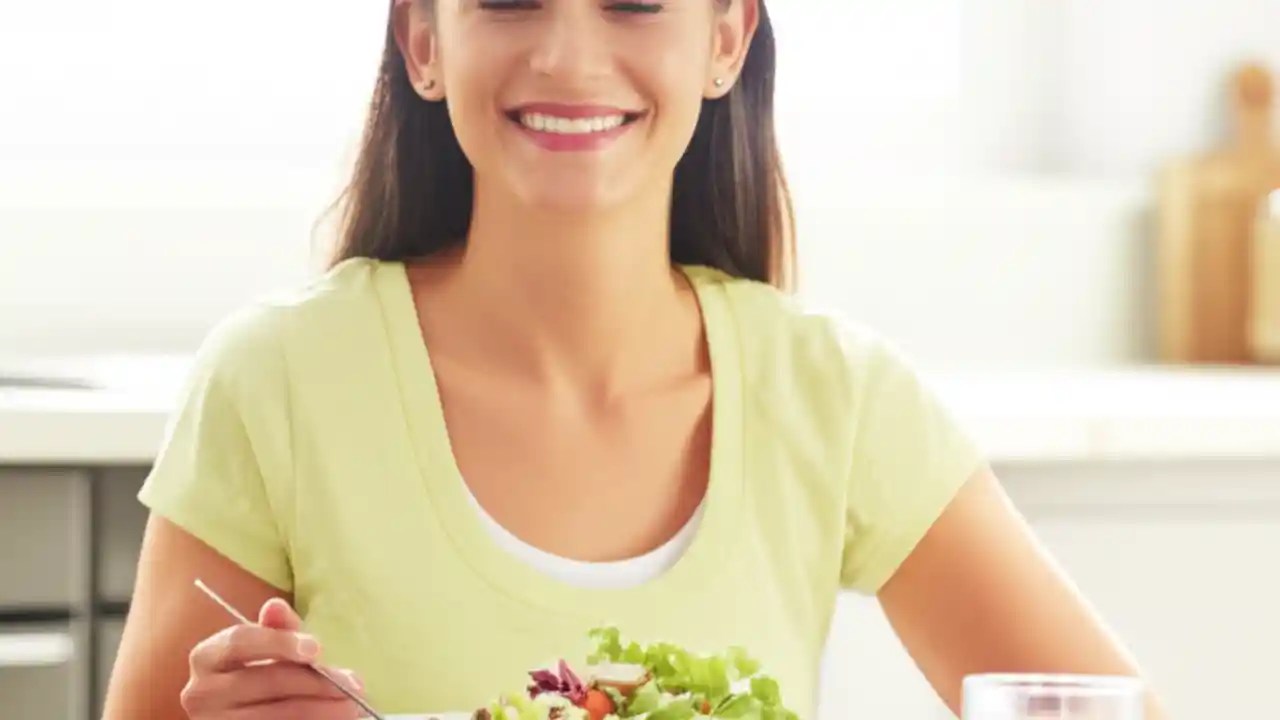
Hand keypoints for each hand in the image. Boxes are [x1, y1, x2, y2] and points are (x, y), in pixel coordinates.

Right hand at [181, 597, 365, 719]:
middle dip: (318, 682)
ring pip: (276, 715)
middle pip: (268, 681)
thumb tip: (275, 605)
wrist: (238, 716)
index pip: (241, 641)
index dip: (281, 642)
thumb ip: (278, 630)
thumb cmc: (258, 678)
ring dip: (321, 710)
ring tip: (351, 706)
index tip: (318, 649)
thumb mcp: (267, 651)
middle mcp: (200, 692)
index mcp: (207, 656)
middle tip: (354, 685)